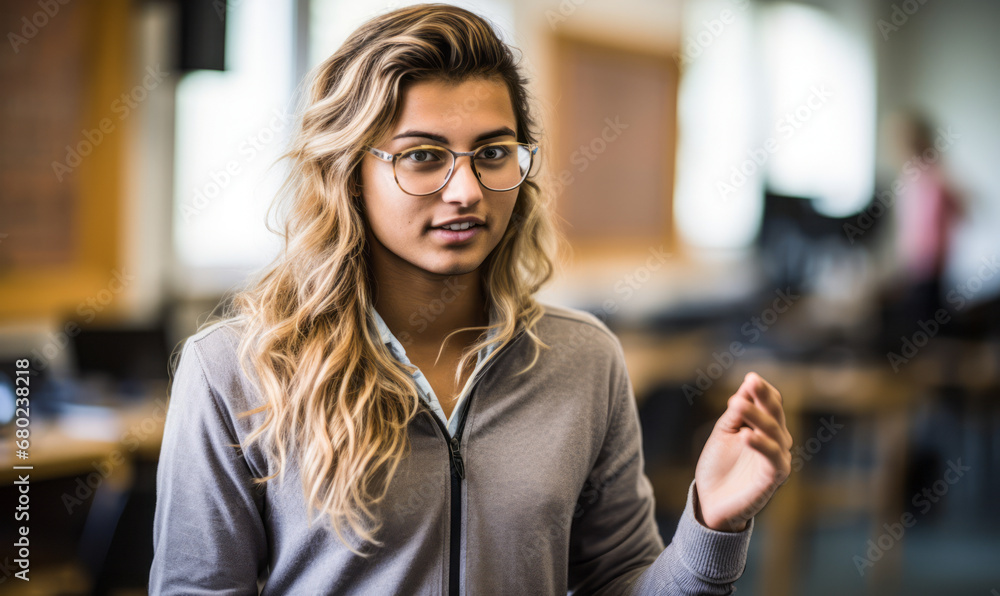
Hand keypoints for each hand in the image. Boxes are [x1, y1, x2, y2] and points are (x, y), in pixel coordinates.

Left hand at [693, 372, 792, 531]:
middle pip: (774, 414)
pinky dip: (760, 444)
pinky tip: (746, 435)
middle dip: (762, 397)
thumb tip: (748, 384)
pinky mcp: (774, 477)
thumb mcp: (724, 433)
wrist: (711, 501)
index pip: (770, 403)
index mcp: (765, 428)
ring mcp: (777, 459)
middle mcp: (777, 441)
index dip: (761, 390)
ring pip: (772, 431)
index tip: (750, 378)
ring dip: (756, 416)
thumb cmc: (719, 466)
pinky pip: (772, 457)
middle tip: (751, 382)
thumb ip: (736, 413)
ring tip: (737, 404)